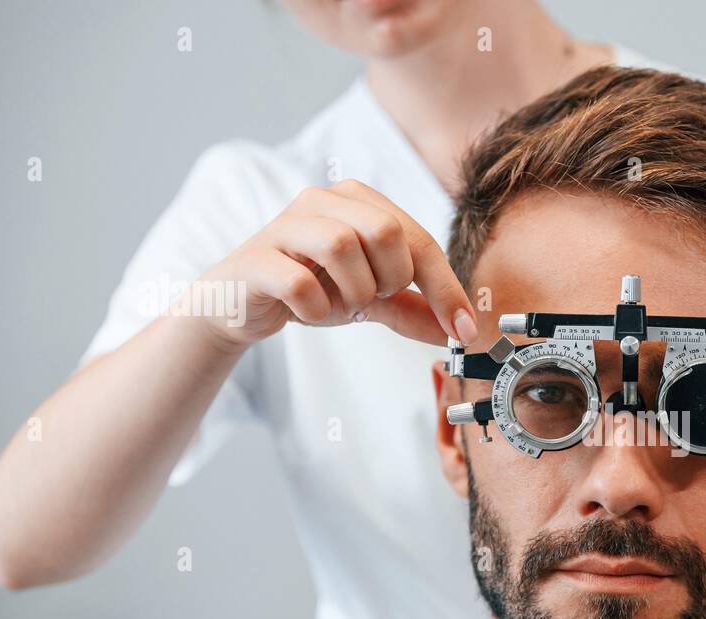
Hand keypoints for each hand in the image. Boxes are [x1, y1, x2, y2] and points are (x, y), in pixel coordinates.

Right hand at [194, 179, 476, 348]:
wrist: (240, 305)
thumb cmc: (311, 291)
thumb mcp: (372, 300)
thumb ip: (417, 310)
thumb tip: (464, 331)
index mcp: (358, 201)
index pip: (419, 238)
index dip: (447, 287)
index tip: (464, 330)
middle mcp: (322, 200)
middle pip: (385, 230)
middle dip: (391, 279)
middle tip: (374, 300)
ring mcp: (285, 224)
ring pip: (342, 246)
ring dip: (353, 292)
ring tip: (339, 304)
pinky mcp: (256, 257)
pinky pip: (301, 282)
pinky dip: (316, 308)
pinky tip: (309, 311)